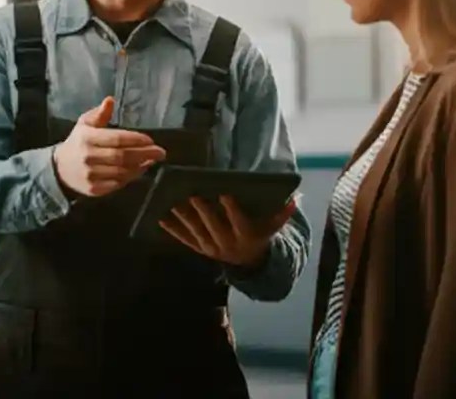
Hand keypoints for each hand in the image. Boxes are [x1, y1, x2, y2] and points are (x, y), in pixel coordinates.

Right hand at [52, 96, 165, 197]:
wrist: (59, 169)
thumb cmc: (78, 143)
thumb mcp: (84, 124)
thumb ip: (99, 114)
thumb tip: (110, 100)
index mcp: (87, 138)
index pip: (116, 139)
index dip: (136, 139)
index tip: (151, 140)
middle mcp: (88, 157)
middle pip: (122, 156)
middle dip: (144, 154)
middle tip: (160, 152)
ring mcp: (91, 175)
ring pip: (122, 172)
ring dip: (140, 166)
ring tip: (151, 160)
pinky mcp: (94, 189)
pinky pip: (118, 184)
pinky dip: (131, 177)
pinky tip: (139, 170)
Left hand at [161, 195, 297, 268]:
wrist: (248, 261)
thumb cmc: (260, 235)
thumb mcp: (272, 227)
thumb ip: (282, 214)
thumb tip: (294, 200)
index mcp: (246, 236)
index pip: (239, 222)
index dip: (232, 210)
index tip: (225, 194)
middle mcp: (227, 243)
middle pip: (214, 227)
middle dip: (203, 211)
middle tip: (193, 194)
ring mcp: (211, 247)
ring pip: (196, 232)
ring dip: (184, 218)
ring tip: (173, 202)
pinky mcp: (198, 248)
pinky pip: (184, 239)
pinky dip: (172, 229)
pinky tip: (160, 217)